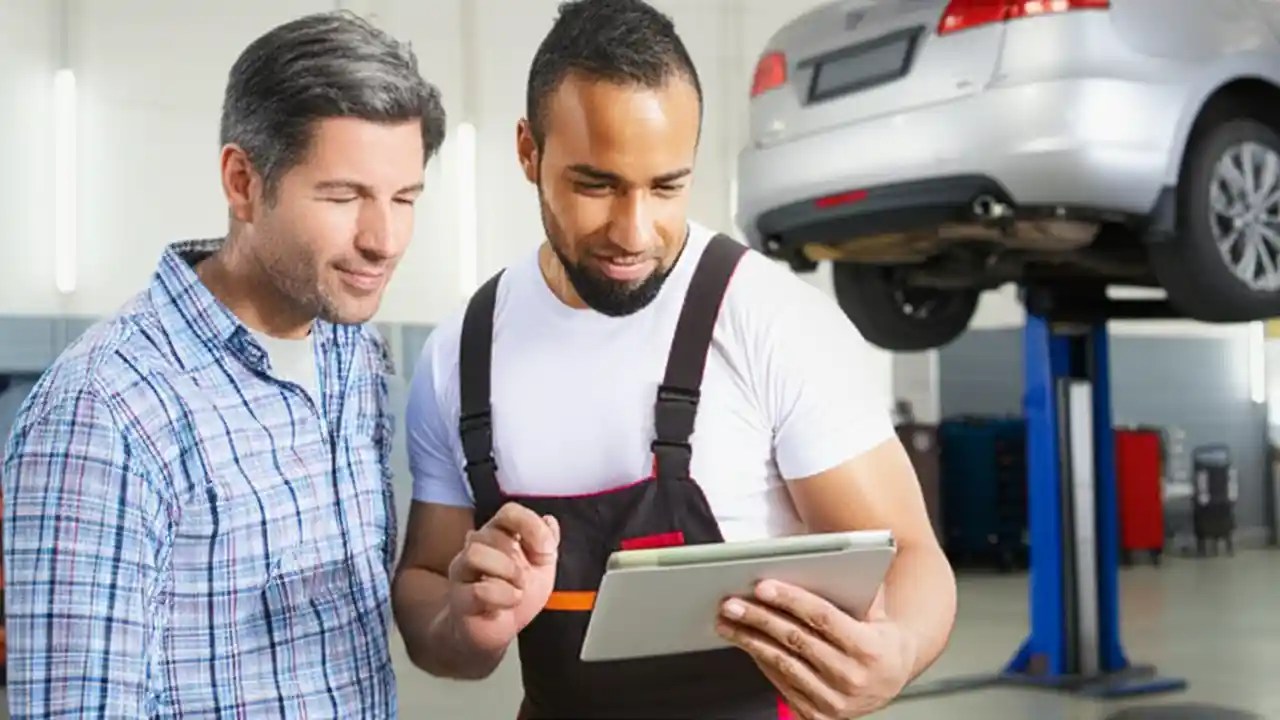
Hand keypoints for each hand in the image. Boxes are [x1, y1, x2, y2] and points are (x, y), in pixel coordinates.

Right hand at [444, 502, 559, 653]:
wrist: (495, 634)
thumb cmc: (513, 597)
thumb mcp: (541, 571)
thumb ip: (547, 545)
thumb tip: (549, 520)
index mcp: (500, 536)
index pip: (509, 512)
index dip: (530, 524)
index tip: (546, 548)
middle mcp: (477, 548)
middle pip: (492, 532)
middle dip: (519, 558)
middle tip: (525, 579)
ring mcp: (463, 572)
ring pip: (476, 553)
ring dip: (506, 572)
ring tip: (516, 589)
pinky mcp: (459, 598)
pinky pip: (478, 590)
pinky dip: (502, 596)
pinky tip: (509, 602)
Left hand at [716, 581, 916, 719]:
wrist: (893, 677)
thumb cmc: (880, 637)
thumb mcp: (877, 612)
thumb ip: (850, 592)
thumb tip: (810, 565)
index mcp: (870, 648)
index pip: (822, 617)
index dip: (790, 599)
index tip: (762, 587)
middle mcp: (852, 678)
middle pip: (796, 640)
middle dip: (759, 618)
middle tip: (732, 602)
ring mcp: (835, 701)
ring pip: (783, 663)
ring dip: (750, 640)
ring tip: (729, 622)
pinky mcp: (819, 715)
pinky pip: (782, 683)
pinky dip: (761, 661)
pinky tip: (748, 644)